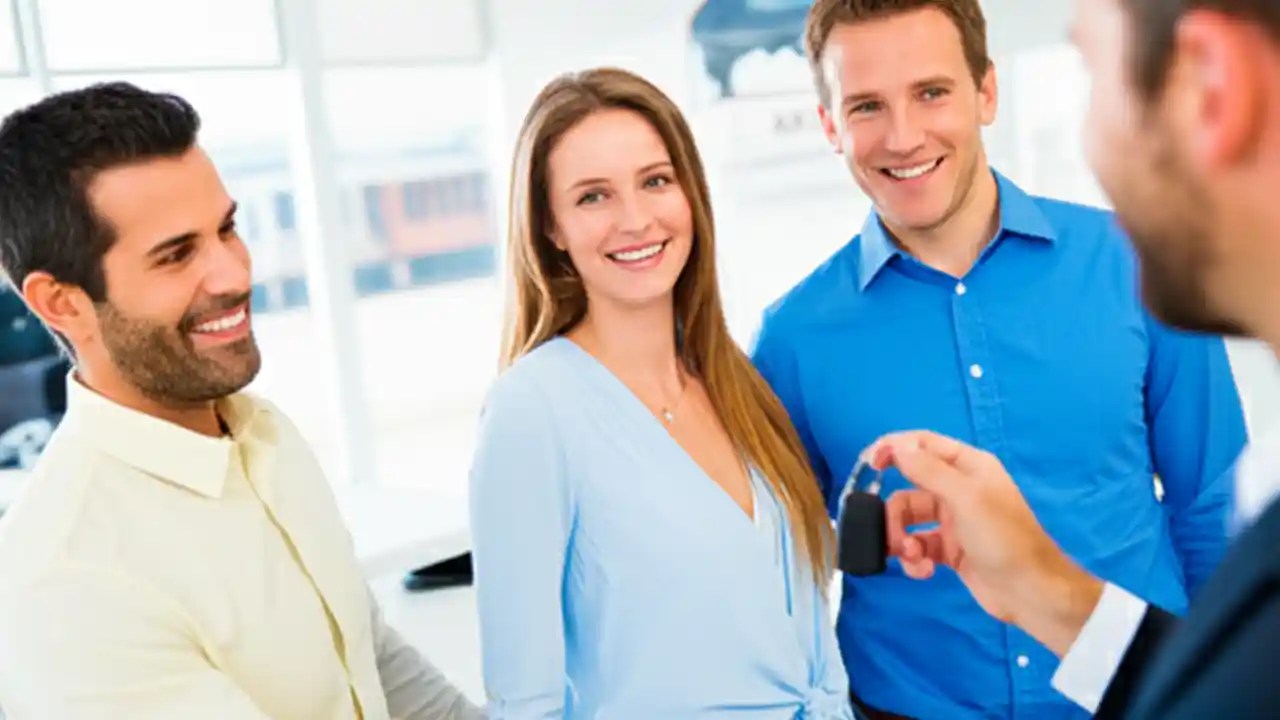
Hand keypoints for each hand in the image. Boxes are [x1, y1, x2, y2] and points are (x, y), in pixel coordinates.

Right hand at [867, 430, 1104, 655]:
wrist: (1030, 592)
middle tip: (894, 536)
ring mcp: (953, 522)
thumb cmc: (1003, 538)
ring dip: (902, 540)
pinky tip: (923, 571)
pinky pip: (917, 547)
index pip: (922, 445)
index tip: (869, 464)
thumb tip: (896, 446)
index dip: (893, 449)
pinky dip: (914, 559)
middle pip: (908, 489)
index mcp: (968, 467)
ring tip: (913, 558)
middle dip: (895, 513)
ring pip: (909, 521)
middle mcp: (959, 489)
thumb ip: (928, 470)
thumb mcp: (965, 497)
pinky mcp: (949, 550)